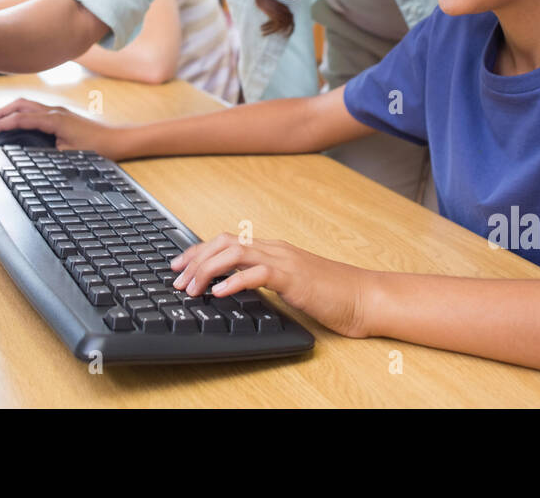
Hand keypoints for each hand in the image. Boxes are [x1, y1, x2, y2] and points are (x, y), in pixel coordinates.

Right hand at [0, 98, 127, 159]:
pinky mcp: (62, 116)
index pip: (19, 119)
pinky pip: (35, 109)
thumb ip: (46, 150)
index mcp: (53, 119)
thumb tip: (27, 150)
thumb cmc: (97, 147)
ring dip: (10, 111)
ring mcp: (58, 111)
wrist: (118, 141)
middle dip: (0, 113)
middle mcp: (54, 111)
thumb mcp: (68, 154)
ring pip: (27, 105)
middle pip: (20, 104)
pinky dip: (21, 113)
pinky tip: (18, 122)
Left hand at [171, 233, 373, 336]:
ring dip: (207, 270)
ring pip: (235, 253)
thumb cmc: (329, 295)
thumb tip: (233, 288)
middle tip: (177, 280)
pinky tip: (221, 293)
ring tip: (192, 288)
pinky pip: (258, 273)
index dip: (198, 252)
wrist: (362, 297)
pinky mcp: (294, 277)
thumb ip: (263, 281)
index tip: (178, 267)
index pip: (225, 242)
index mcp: (271, 250)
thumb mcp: (288, 285)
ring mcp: (284, 260)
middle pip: (223, 242)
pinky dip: (235, 281)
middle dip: (195, 259)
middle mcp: (274, 249)